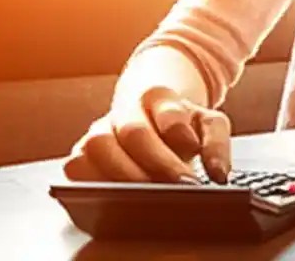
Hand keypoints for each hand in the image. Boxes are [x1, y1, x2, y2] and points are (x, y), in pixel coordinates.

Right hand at [63, 86, 231, 183]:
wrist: (151, 119)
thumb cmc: (182, 127)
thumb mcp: (209, 126)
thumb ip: (218, 145)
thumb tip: (219, 174)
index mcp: (159, 97)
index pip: (167, 110)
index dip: (178, 131)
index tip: (193, 152)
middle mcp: (125, 110)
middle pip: (134, 131)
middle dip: (158, 162)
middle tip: (180, 186)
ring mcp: (99, 130)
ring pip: (97, 145)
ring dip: (123, 173)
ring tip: (148, 195)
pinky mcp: (80, 154)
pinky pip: (75, 165)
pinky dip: (91, 181)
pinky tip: (114, 196)